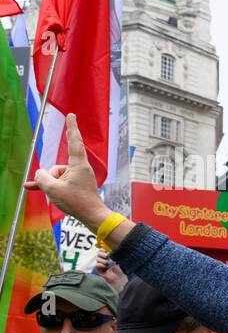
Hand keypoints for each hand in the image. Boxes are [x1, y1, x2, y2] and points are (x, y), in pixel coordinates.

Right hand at [26, 113, 112, 228]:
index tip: (72, 115)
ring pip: (56, 176)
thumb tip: (39, 174)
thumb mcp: (52, 188)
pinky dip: (48, 186)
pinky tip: (30, 187)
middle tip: (61, 191)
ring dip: (51, 186)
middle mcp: (80, 168)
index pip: (74, 141)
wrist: (92, 217)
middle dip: (50, 178)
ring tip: (60, 197)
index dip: (71, 127)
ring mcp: (78, 177)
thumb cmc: (76, 202)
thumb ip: (41, 178)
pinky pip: (58, 182)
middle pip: (57, 167)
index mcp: (79, 165)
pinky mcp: (75, 185)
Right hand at [95, 249, 126, 292]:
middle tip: (106, 256)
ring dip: (103, 260)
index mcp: (108, 257)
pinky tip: (105, 267)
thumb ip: (114, 255)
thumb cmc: (120, 269)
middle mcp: (104, 260)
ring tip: (107, 264)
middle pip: (98, 254)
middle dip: (102, 254)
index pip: (102, 251)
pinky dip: (101, 265)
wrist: (119, 277)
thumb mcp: (118, 260)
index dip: (102, 250)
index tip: (105, 250)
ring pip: (98, 259)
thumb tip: (109, 251)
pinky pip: (97, 265)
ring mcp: (101, 265)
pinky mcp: (99, 270)